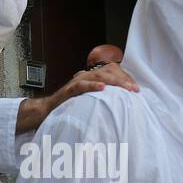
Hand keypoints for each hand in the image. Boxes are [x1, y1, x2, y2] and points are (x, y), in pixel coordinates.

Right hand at [16, 62, 139, 132]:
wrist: (46, 112)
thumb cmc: (69, 108)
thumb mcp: (89, 102)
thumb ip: (102, 100)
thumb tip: (121, 106)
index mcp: (91, 77)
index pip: (112, 71)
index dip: (125, 77)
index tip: (136, 88)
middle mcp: (84, 76)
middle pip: (108, 71)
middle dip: (123, 79)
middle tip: (134, 89)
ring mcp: (76, 82)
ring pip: (97, 76)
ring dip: (113, 81)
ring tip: (125, 88)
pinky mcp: (67, 91)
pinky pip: (80, 85)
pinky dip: (92, 85)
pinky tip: (102, 88)